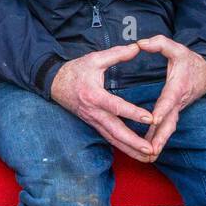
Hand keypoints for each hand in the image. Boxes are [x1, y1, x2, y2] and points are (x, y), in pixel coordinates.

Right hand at [49, 43, 154, 162]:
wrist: (54, 84)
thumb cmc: (75, 71)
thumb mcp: (94, 59)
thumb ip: (117, 54)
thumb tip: (137, 48)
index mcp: (94, 95)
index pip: (116, 106)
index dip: (133, 113)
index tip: (150, 118)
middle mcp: (93, 112)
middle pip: (115, 131)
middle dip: (134, 142)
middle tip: (151, 149)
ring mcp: (93, 121)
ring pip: (113, 139)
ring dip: (131, 150)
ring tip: (148, 157)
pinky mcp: (93, 124)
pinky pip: (110, 139)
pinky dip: (123, 147)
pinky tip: (136, 153)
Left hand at [135, 35, 205, 159]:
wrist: (205, 73)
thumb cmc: (188, 60)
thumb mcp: (176, 48)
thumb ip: (159, 44)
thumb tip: (141, 43)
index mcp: (177, 86)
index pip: (169, 99)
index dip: (162, 109)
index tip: (153, 119)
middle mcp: (178, 101)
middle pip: (170, 121)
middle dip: (161, 136)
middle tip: (152, 150)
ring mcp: (177, 109)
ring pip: (168, 128)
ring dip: (160, 143)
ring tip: (149, 156)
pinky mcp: (174, 113)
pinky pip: (166, 128)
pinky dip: (159, 140)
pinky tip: (148, 151)